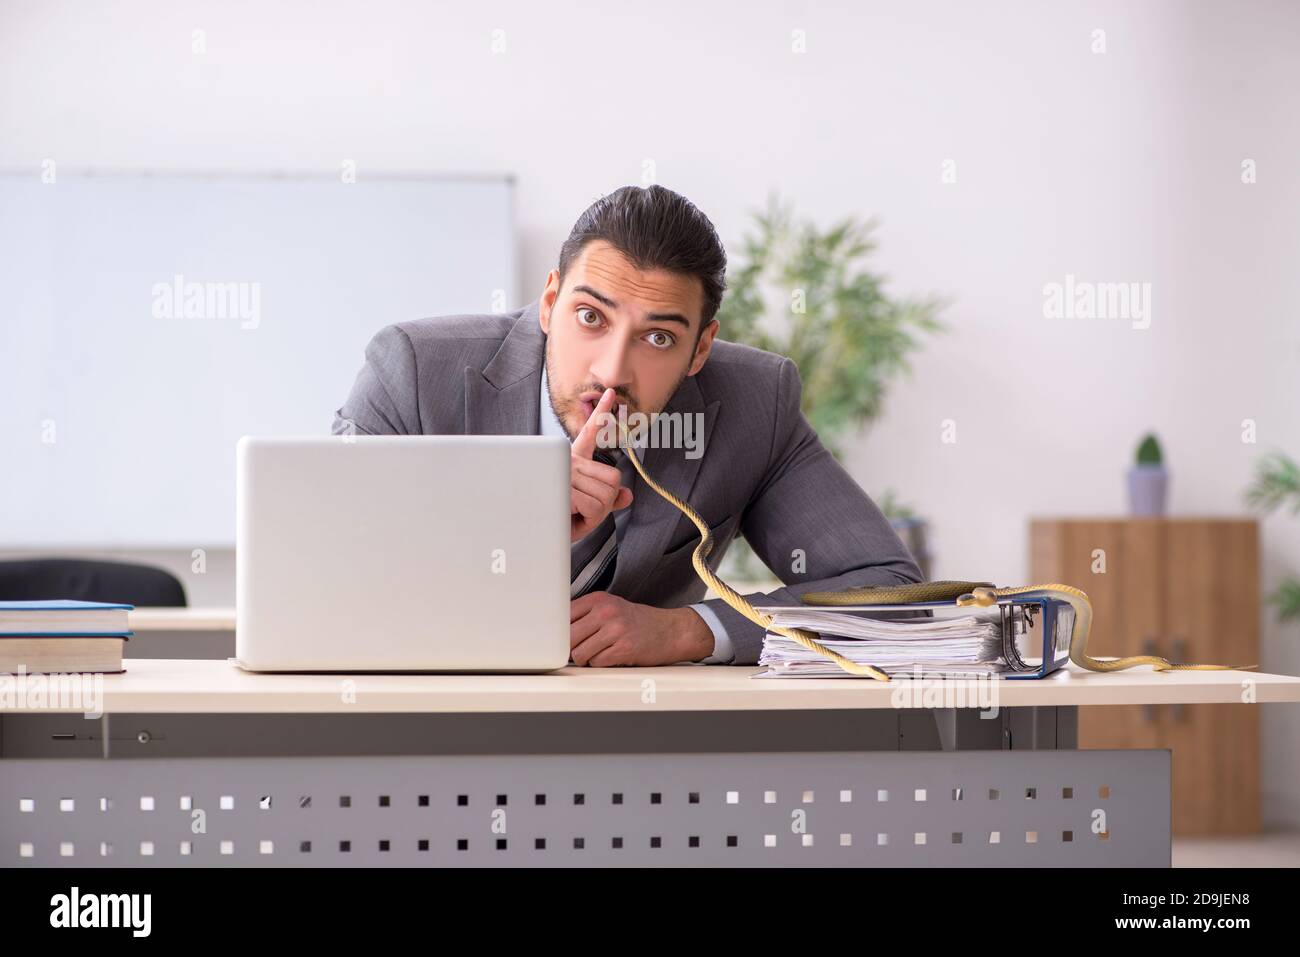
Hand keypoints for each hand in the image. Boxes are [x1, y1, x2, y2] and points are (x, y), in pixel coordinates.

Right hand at [569, 387, 632, 542]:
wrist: (529, 534)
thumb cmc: (555, 521)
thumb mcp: (586, 511)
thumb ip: (608, 501)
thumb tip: (629, 495)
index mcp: (571, 461)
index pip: (590, 433)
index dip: (601, 414)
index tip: (609, 394)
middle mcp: (567, 463)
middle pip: (614, 480)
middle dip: (606, 503)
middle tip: (583, 512)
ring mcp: (564, 474)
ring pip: (606, 497)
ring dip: (596, 515)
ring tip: (573, 517)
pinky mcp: (562, 489)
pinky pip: (595, 506)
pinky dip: (589, 521)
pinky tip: (570, 518)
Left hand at [570, 591, 714, 665]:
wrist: (670, 630)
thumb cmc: (637, 621)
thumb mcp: (611, 606)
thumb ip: (586, 614)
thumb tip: (556, 633)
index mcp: (599, 599)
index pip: (563, 615)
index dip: (561, 631)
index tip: (564, 637)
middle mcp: (606, 612)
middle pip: (569, 637)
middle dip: (572, 647)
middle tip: (582, 648)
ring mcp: (615, 630)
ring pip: (580, 653)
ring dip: (586, 658)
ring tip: (598, 653)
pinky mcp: (624, 649)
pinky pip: (597, 663)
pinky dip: (600, 664)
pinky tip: (611, 657)